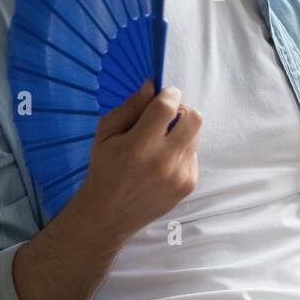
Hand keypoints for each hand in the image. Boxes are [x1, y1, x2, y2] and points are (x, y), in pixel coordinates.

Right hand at [70, 80, 202, 244]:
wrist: (109, 213)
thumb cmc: (104, 169)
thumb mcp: (106, 133)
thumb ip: (130, 107)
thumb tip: (151, 86)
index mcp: (139, 146)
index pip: (168, 107)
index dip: (169, 94)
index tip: (166, 93)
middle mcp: (163, 161)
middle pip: (194, 118)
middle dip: (182, 109)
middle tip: (167, 114)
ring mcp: (179, 175)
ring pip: (195, 135)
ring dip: (181, 131)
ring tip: (160, 141)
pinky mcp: (188, 185)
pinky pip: (193, 155)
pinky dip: (181, 151)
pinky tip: (162, 161)